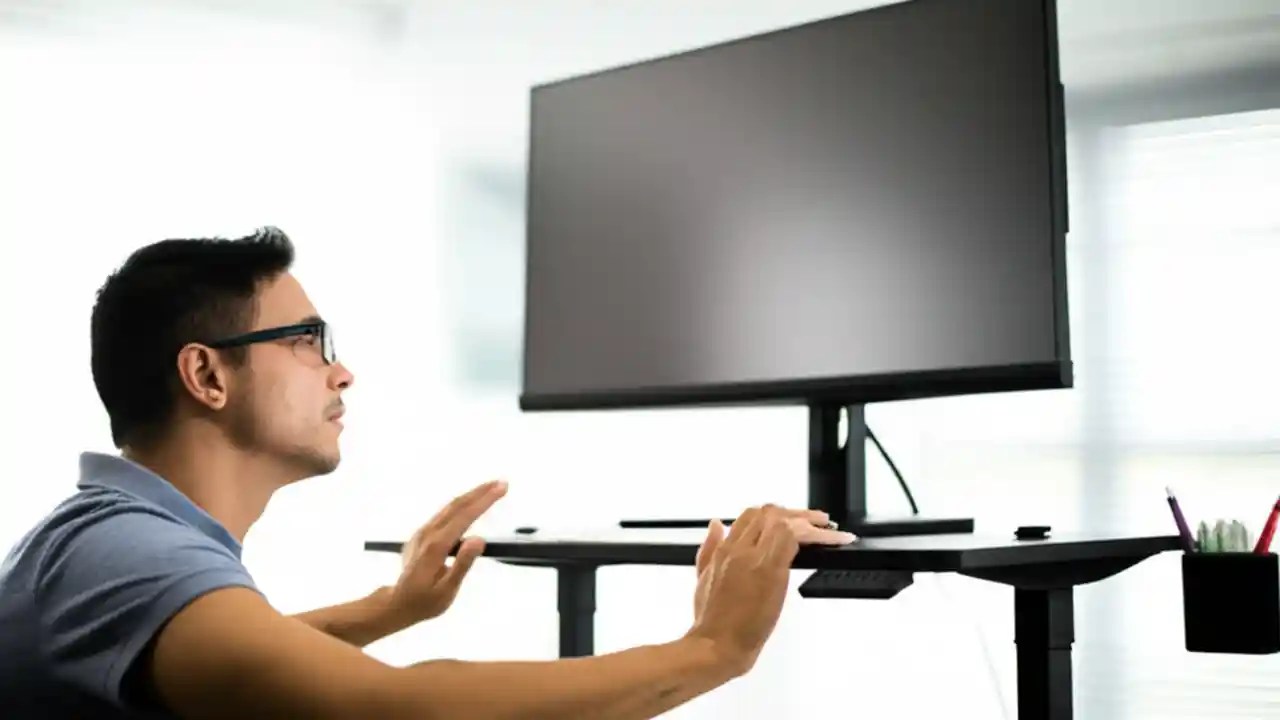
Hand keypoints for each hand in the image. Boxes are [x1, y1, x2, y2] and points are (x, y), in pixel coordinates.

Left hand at [388, 479, 507, 625]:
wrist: (396, 604)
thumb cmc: (424, 602)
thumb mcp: (446, 590)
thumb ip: (462, 564)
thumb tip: (479, 539)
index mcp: (436, 546)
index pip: (465, 516)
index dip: (485, 500)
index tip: (502, 488)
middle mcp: (428, 533)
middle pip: (456, 505)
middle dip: (480, 492)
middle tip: (502, 483)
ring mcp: (422, 532)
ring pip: (449, 507)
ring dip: (471, 496)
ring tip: (490, 489)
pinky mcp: (421, 535)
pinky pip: (443, 515)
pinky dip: (460, 506)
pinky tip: (469, 505)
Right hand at [687, 505, 855, 674]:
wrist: (717, 645)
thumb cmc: (710, 619)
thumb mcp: (703, 577)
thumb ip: (709, 548)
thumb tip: (716, 524)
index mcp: (725, 549)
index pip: (751, 515)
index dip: (774, 514)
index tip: (790, 520)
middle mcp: (740, 548)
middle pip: (770, 513)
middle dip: (796, 513)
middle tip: (816, 519)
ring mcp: (756, 559)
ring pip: (785, 522)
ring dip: (809, 522)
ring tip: (829, 527)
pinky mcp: (773, 573)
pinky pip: (795, 541)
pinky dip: (815, 537)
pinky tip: (830, 539)